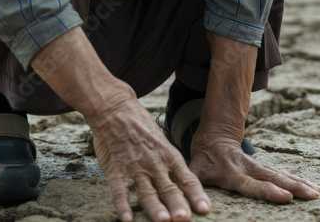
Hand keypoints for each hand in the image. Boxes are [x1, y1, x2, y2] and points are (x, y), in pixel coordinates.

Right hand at [29, 28, 209, 221]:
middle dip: (177, 205)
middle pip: (168, 188)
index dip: (196, 194)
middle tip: (184, 219)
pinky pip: (120, 190)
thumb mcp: (161, 141)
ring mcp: (134, 167)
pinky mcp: (115, 169)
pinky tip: (126, 219)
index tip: (205, 209)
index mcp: (168, 155)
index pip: (186, 178)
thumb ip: (169, 162)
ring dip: (154, 208)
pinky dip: (122, 206)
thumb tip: (183, 182)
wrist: (115, 108)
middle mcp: (154, 163)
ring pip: (146, 191)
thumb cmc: (140, 126)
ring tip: (162, 221)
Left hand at [189, 136, 319, 202]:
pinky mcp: (264, 166)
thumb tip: (197, 209)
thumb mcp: (193, 173)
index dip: (267, 191)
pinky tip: (315, 187)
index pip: (249, 184)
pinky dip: (299, 180)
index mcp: (230, 172)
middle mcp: (247, 168)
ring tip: (318, 192)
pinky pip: (283, 173)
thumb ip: (193, 189)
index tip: (286, 197)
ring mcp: (257, 166)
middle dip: (294, 186)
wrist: (215, 136)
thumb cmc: (202, 161)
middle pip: (273, 178)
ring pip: (281, 174)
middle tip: (313, 194)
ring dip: (300, 183)